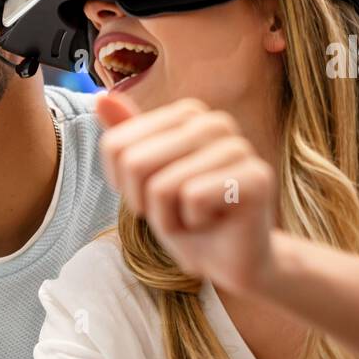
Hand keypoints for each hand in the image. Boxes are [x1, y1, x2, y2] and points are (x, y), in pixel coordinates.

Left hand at [97, 94, 276, 294]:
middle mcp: (215, 122)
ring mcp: (238, 147)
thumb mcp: (141, 180)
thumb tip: (102, 98)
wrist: (226, 260)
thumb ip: (124, 138)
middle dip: (144, 202)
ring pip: (161, 186)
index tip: (152, 196)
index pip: (116, 147)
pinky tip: (212, 223)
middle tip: (174, 212)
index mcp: (187, 114)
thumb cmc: (182, 216)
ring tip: (193, 219)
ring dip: (167, 218)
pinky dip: (191, 223)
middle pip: (134, 163)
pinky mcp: (256, 177)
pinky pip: (192, 198)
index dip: (124, 185)